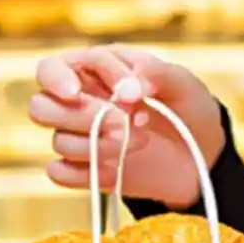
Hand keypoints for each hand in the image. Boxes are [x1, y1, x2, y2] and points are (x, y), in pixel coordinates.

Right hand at [29, 44, 225, 208]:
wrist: (203, 152)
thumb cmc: (187, 107)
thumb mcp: (182, 82)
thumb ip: (155, 73)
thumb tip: (129, 87)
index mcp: (92, 69)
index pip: (52, 68)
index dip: (63, 79)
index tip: (86, 91)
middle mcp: (78, 102)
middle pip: (40, 106)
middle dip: (80, 116)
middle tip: (124, 121)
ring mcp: (81, 138)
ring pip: (58, 141)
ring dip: (98, 144)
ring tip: (140, 141)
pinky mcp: (87, 170)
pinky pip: (60, 173)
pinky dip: (86, 172)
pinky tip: (118, 167)